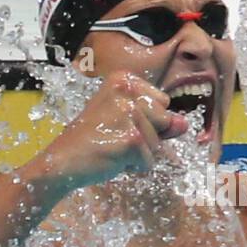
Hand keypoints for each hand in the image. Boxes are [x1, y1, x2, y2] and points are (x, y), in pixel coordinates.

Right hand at [40, 71, 188, 190]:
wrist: (61, 161)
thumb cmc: (93, 140)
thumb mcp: (125, 122)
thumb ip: (158, 121)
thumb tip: (184, 124)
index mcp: (124, 79)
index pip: (163, 102)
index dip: (147, 121)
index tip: (117, 123)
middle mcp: (126, 90)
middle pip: (165, 120)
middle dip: (147, 137)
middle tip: (114, 137)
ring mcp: (129, 113)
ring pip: (159, 143)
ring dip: (139, 154)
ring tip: (112, 148)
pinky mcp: (131, 139)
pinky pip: (150, 161)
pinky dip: (134, 167)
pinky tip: (112, 159)